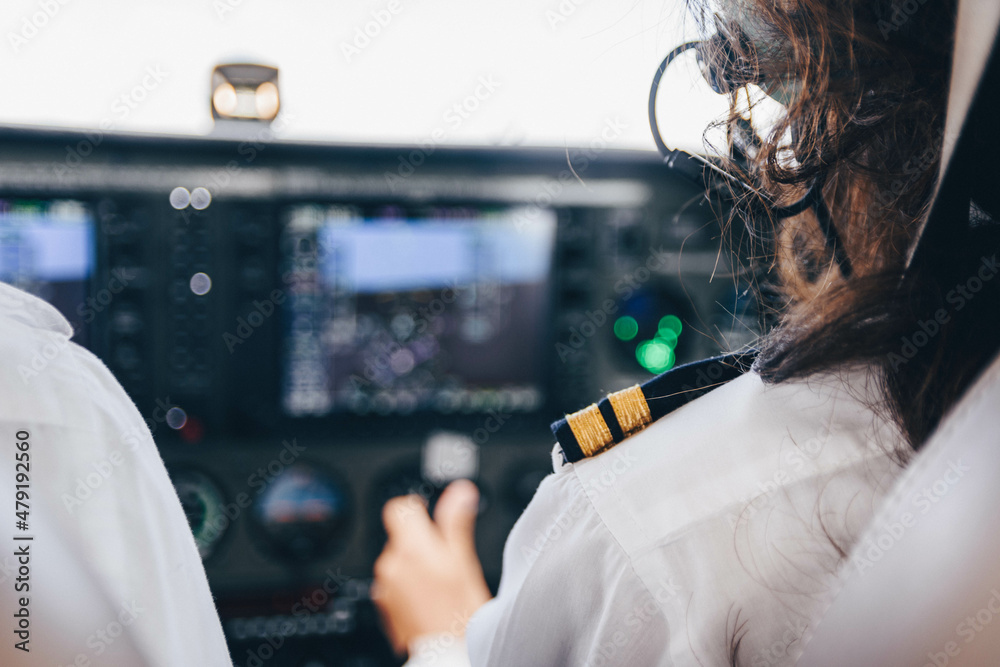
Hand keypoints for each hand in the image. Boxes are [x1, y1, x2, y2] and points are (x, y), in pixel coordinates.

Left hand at [373, 479, 492, 655]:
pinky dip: (408, 586)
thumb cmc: (459, 614)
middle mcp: (390, 564)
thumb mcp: (464, 561)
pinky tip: (429, 600)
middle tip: (446, 562)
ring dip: (414, 566)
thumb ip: (456, 522)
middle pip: (401, 536)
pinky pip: (394, 584)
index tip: (431, 519)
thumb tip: (461, 491)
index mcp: (411, 547)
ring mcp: (384, 586)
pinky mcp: (383, 605)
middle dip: (421, 543)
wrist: (446, 656)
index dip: (417, 508)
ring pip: (398, 561)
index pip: (399, 507)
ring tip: (440, 585)